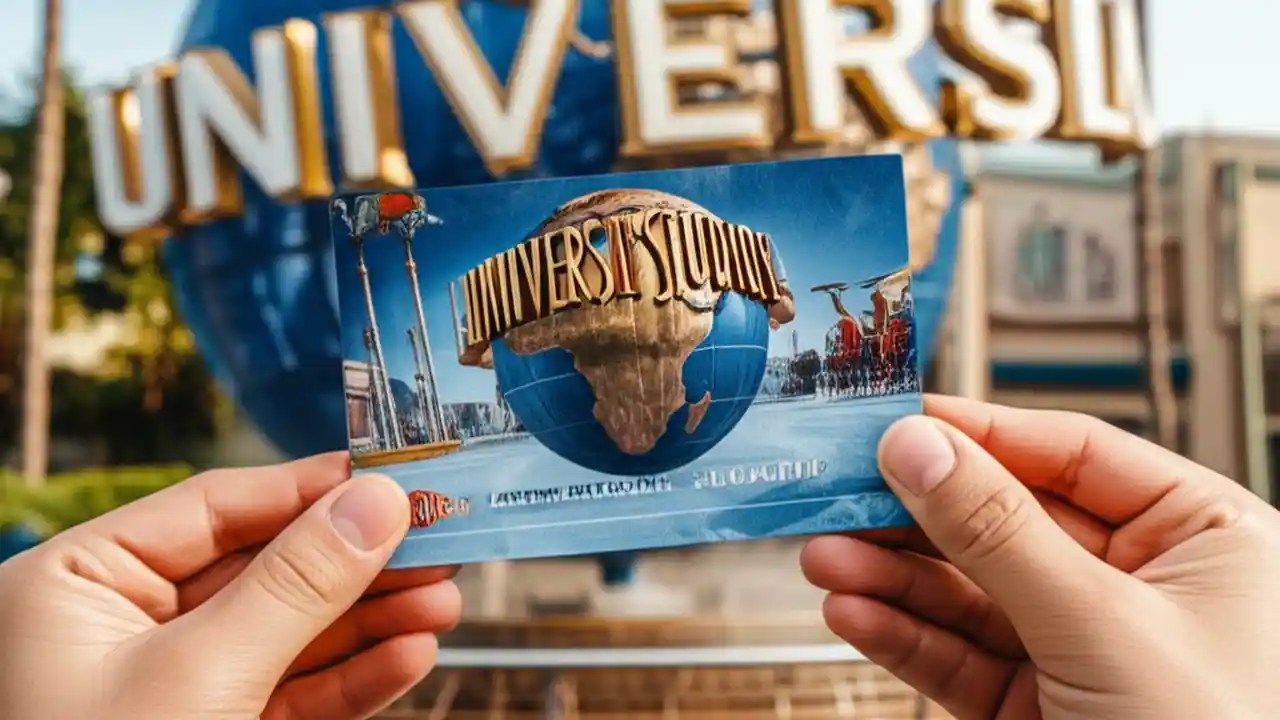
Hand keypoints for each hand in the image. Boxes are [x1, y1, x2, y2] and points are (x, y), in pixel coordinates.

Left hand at [0, 453, 460, 719]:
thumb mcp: (200, 677)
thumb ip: (294, 586)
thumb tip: (376, 503)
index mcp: (79, 586)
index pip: (215, 508)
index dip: (312, 489)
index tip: (395, 476)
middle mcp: (123, 628)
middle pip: (266, 568)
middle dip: (358, 562)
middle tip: (441, 541)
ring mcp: (171, 688)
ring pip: (289, 633)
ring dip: (372, 620)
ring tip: (446, 601)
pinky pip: (293, 694)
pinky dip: (355, 680)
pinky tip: (410, 656)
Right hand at [803, 395, 1279, 719]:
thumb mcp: (1106, 626)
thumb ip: (1001, 533)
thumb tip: (921, 448)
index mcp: (1204, 536)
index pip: (1071, 455)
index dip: (978, 433)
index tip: (896, 419)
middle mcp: (1144, 586)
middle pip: (1006, 522)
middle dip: (916, 515)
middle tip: (837, 487)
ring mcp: (1089, 650)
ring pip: (973, 594)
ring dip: (893, 577)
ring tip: (825, 557)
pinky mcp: (1045, 709)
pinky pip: (964, 658)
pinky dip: (906, 638)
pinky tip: (854, 613)